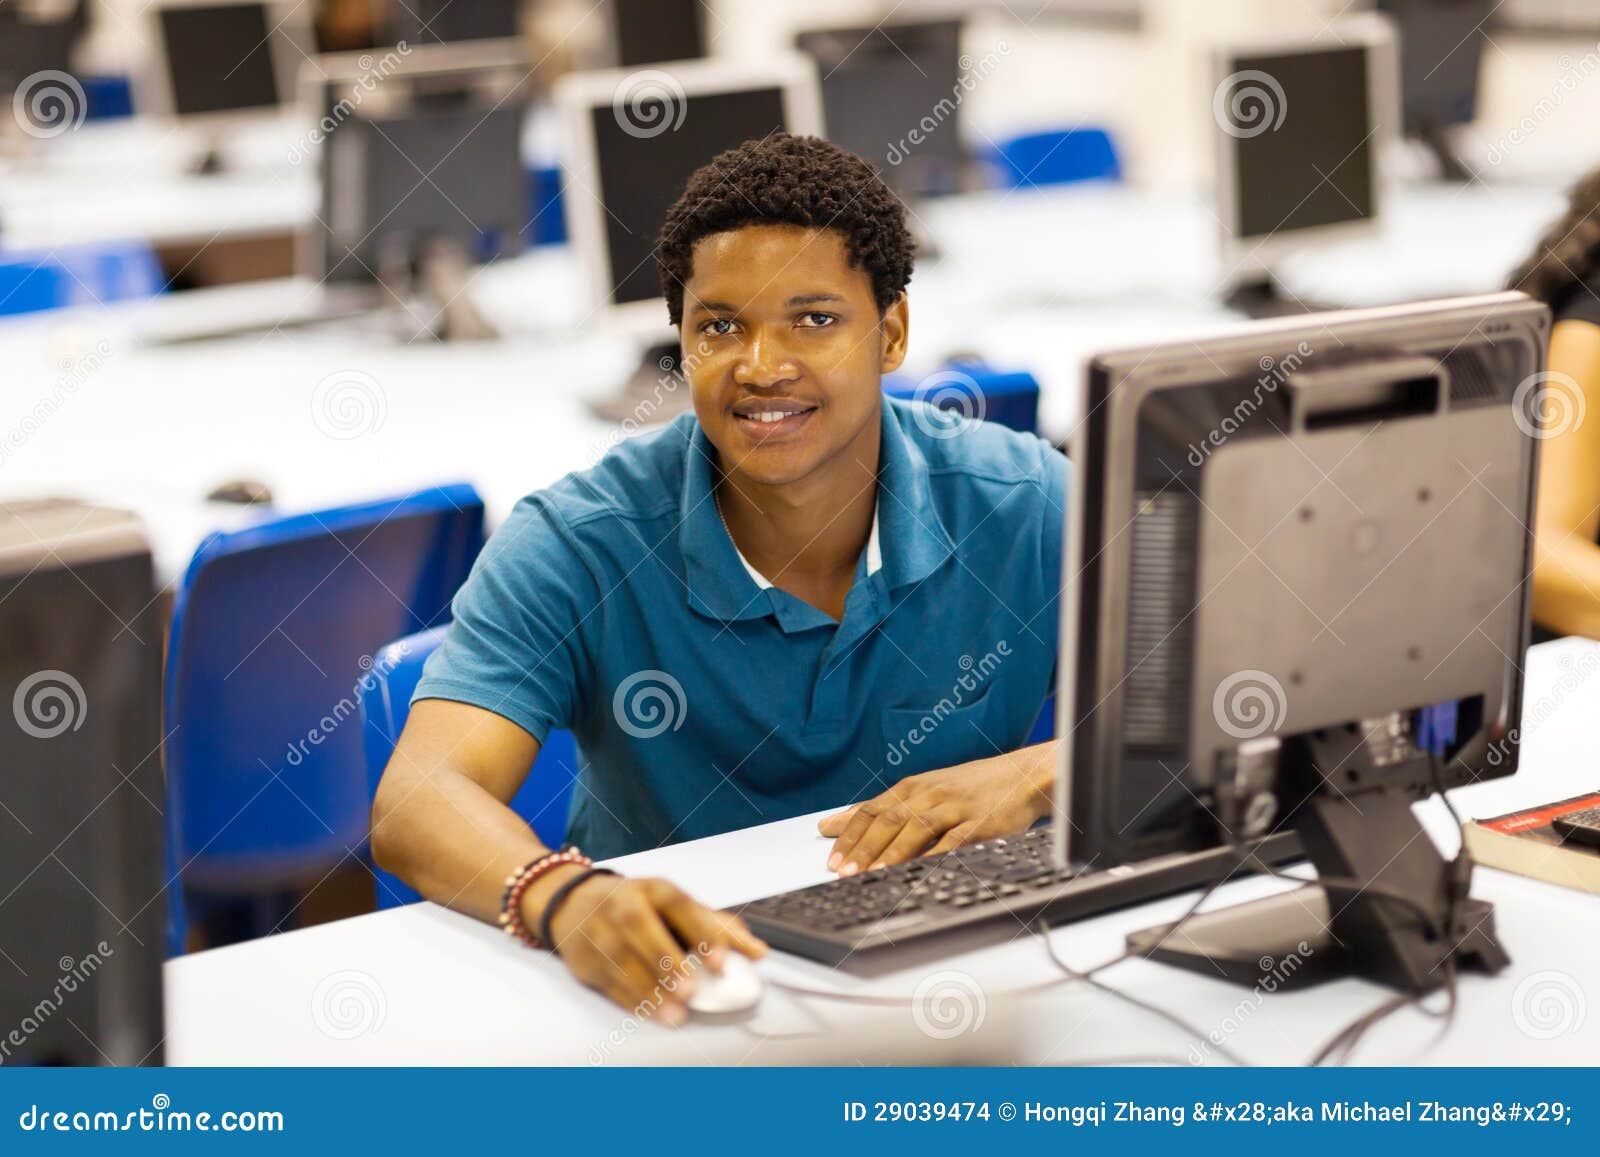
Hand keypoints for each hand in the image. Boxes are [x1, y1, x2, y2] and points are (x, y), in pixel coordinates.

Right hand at [526, 869, 766, 1024]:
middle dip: (665, 959)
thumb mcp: (677, 908)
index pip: (679, 905)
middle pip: (640, 927)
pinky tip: (650, 1012)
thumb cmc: (640, 908)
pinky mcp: (582, 957)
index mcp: (655, 889)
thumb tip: (758, 953)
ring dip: (648, 988)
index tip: (721, 962)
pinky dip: (629, 999)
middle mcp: (623, 903)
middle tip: (691, 990)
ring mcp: (597, 929)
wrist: (575, 904)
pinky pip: (606, 979)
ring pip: (620, 958)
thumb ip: (718, 929)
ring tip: (676, 1013)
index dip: (701, 932)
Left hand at [818, 743, 1056, 874]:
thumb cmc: (971, 788)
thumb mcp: (925, 791)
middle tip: (842, 871)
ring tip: (871, 873)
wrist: (1022, 776)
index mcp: (913, 787)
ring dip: (891, 852)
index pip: (871, 809)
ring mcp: (954, 806)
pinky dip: (935, 855)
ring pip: (916, 828)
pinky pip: (954, 839)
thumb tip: (837, 825)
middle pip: (888, 820)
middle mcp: (929, 794)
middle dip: (862, 847)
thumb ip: (884, 808)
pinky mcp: (979, 822)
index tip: (830, 857)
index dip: (848, 834)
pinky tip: (919, 870)